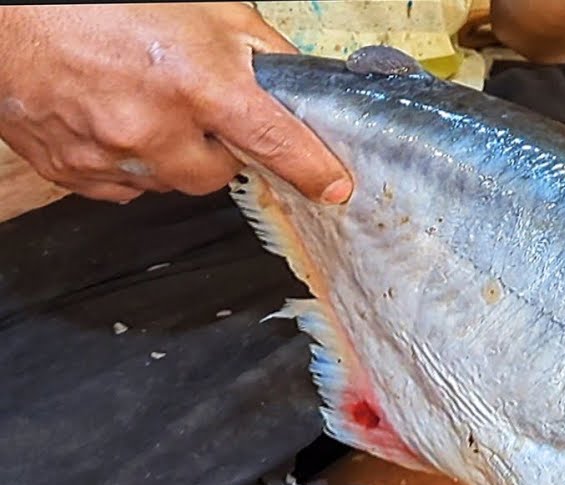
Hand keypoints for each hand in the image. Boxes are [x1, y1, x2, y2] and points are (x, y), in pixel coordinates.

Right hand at [0, 3, 351, 204]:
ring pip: (169, 183)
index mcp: (198, 84)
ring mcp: (109, 154)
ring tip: (146, 103)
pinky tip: (112, 119)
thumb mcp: (203, 7)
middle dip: (218, 149)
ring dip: (172, 154)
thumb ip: (256, 48)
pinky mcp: (71, 170)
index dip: (311, 169)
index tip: (333, 187)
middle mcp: (155, 127)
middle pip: (218, 174)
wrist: (7, 8)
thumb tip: (293, 81)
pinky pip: (124, 186)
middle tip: (198, 111)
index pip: (276, 144)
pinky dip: (129, 162)